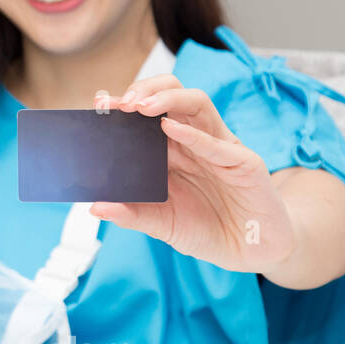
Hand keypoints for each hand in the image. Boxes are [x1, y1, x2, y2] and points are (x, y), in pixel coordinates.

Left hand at [88, 75, 296, 274]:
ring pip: (196, 103)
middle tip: (119, 102)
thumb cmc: (206, 230)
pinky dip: (193, 134)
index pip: (147, 114)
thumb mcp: (162, 224)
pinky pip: (219, 143)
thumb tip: (95, 207)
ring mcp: (220, 147)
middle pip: (171, 96)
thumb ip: (132, 215)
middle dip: (144, 90)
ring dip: (168, 98)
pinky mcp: (244, 162)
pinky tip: (169, 128)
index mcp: (172, 150)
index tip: (99, 103)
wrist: (249, 253)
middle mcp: (194, 141)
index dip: (125, 103)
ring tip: (140, 106)